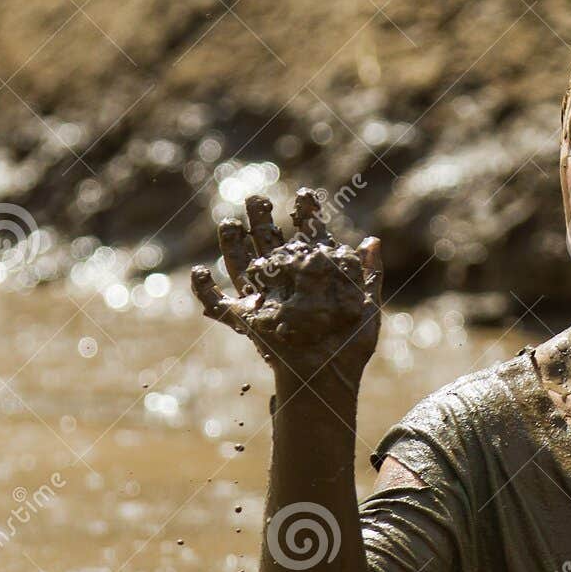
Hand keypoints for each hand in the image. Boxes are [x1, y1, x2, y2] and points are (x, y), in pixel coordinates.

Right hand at [191, 189, 382, 386]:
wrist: (327, 376)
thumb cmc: (350, 346)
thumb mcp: (365, 306)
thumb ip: (368, 274)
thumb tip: (372, 241)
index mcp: (314, 274)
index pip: (309, 236)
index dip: (307, 215)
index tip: (305, 195)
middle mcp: (286, 281)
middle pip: (269, 242)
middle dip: (261, 218)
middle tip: (257, 198)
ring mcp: (263, 298)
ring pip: (241, 263)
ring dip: (232, 242)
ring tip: (228, 222)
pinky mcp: (246, 318)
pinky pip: (217, 304)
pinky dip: (203, 290)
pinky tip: (198, 272)